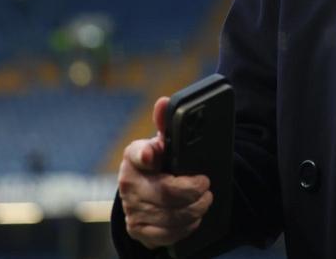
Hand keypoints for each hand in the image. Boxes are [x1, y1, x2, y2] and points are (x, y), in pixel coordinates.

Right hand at [118, 96, 213, 248]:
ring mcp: (132, 208)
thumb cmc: (160, 164)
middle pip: (165, 192)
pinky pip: (166, 234)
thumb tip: (164, 102)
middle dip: (192, 192)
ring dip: (194, 210)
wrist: (145, 195)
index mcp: (134, 156)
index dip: (146, 153)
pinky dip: (185, 227)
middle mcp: (128, 183)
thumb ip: (168, 124)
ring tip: (205, 201)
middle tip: (207, 187)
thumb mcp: (165, 144)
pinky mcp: (137, 229)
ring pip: (169, 216)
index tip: (154, 153)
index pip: (138, 153)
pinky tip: (194, 218)